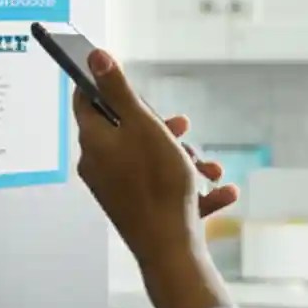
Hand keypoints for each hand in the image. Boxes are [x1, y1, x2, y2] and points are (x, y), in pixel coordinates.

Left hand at [74, 50, 231, 307]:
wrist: (169, 251)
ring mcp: (116, 190)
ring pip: (150, 159)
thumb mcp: (144, 126)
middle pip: (126, 130)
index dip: (106, 84)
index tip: (130, 82)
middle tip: (183, 128)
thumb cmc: (157, 185)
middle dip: (163, 128)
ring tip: (210, 169)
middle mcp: (98, 165)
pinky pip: (163, 188)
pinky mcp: (135, 210)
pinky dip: (190, 186)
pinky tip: (222, 190)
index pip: (85, 99)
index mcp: (93, 141)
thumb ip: (119, 89)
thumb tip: (95, 56)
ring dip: (184, 159)